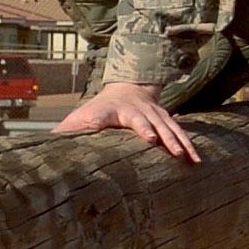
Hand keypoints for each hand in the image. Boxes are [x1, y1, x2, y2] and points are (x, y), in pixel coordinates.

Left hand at [55, 81, 197, 162]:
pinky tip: (197, 159)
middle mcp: (140, 110)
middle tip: (172, 149)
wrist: (128, 88)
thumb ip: (69, 129)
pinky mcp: (166, 119)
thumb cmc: (99, 109)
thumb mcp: (82, 115)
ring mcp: (155, 113)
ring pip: (171, 127)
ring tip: (189, 158)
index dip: (139, 127)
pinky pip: (179, 132)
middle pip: (154, 122)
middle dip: (165, 135)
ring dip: (181, 142)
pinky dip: (189, 144)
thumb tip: (51, 143)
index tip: (149, 138)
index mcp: (118, 110)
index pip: (129, 118)